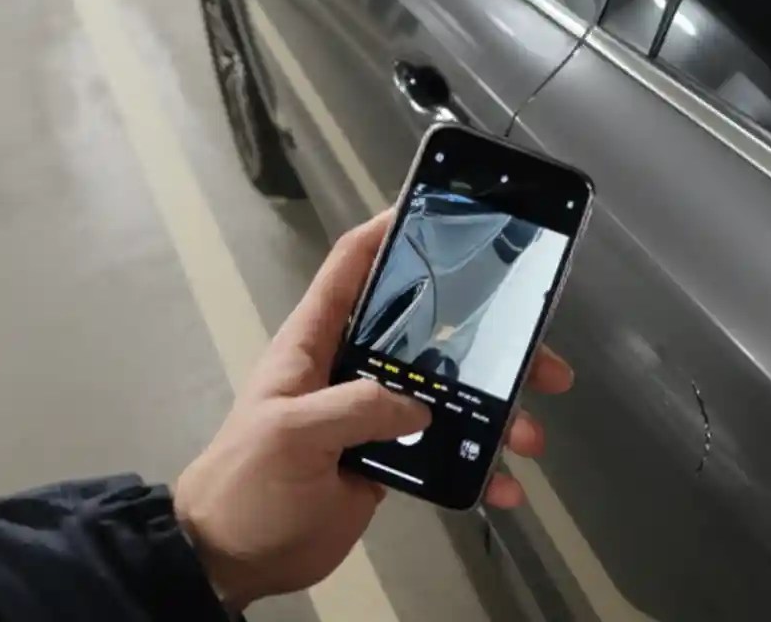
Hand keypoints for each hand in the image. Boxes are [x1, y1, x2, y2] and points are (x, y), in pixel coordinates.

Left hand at [174, 212, 573, 609]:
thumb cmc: (245, 485)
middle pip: (424, 334)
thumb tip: (420, 408)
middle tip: (538, 356)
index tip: (432, 211)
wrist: (232, 558)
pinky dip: (476, 467)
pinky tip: (503, 484)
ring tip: (531, 435)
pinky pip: (442, 454)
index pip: (350, 269)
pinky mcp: (386, 461)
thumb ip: (355, 408)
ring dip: (494, 412)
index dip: (387, 234)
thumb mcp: (291, 434)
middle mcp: (349, 370)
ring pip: (445, 396)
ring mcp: (371, 417)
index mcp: (314, 345)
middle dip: (485, 340)